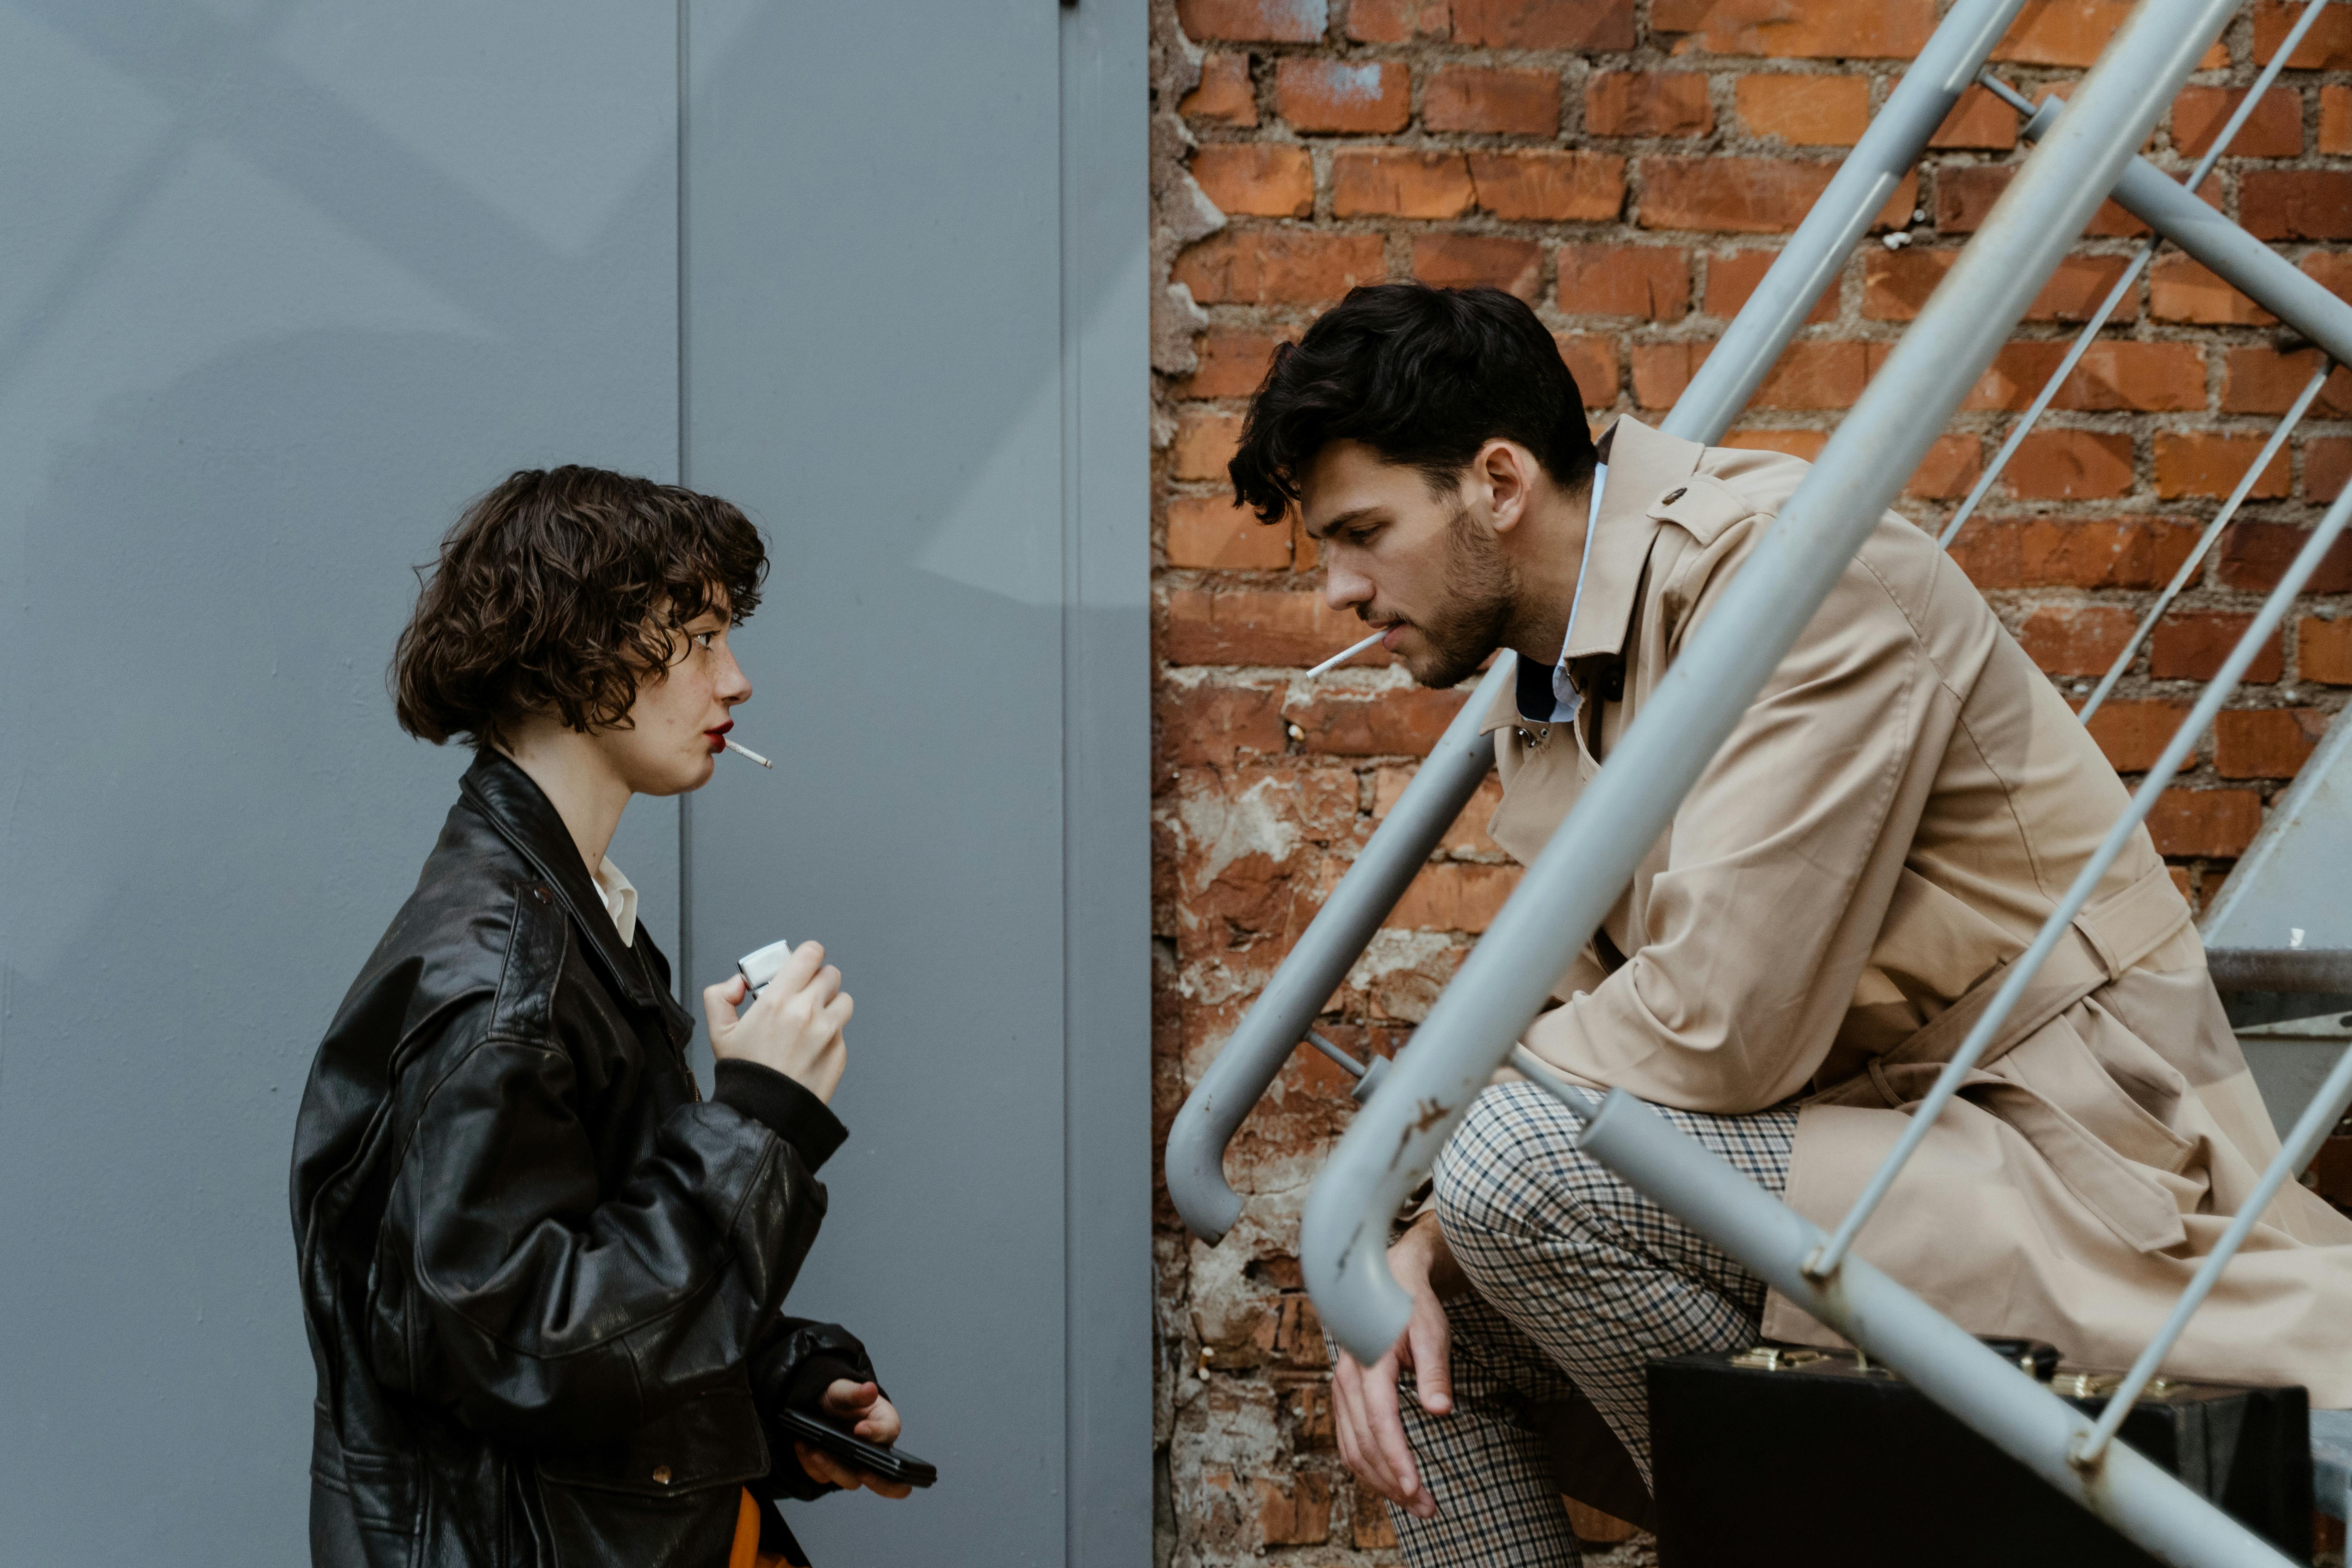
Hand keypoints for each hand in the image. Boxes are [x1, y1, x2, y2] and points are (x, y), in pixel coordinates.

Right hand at [703, 942, 850, 1101]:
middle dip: (816, 981)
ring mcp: (828, 1031)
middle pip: (830, 974)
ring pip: (843, 1000)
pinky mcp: (840, 1051)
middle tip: (803, 995)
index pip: (810, 954)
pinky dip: (831, 1033)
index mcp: (778, 1000)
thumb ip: (720, 996)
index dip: (808, 955)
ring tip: (811, 1020)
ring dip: (830, 1005)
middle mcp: (807, 1011)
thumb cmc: (745, 1075)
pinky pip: (842, 1030)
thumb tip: (738, 984)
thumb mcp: (718, 1031)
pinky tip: (811, 1047)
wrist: (764, 1114)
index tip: (803, 962)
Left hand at [793, 1380, 911, 1499]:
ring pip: (851, 1481)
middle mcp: (874, 1450)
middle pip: (884, 1474)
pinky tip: (803, 1448)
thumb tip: (870, 1390)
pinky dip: (812, 1465)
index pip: (889, 1432)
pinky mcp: (834, 1473)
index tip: (860, 1429)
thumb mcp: (842, 1390)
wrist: (815, 1406)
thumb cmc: (838, 1398)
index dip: (877, 1433)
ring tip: (815, 1451)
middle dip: (874, 1478)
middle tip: (856, 1467)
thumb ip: (855, 1393)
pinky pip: (824, 1477)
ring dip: (833, 1469)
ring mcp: (854, 1465)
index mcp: (884, 1424)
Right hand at [1332, 1214, 1455, 1520]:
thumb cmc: (1413, 1307)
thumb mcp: (1431, 1331)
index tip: (1416, 1488)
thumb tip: (1441, 1410)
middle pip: (1363, 1444)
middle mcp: (1347, 1380)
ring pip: (1352, 1448)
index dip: (1397, 1459)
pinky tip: (1391, 1482)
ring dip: (1380, 1481)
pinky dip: (1368, 1467)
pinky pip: (1348, 1441)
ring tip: (1415, 1504)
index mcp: (1368, 1363)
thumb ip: (1434, 1371)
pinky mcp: (1345, 1397)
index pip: (1380, 1422)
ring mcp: (1341, 1389)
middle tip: (1427, 1508)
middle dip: (1393, 1482)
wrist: (1386, 1282)